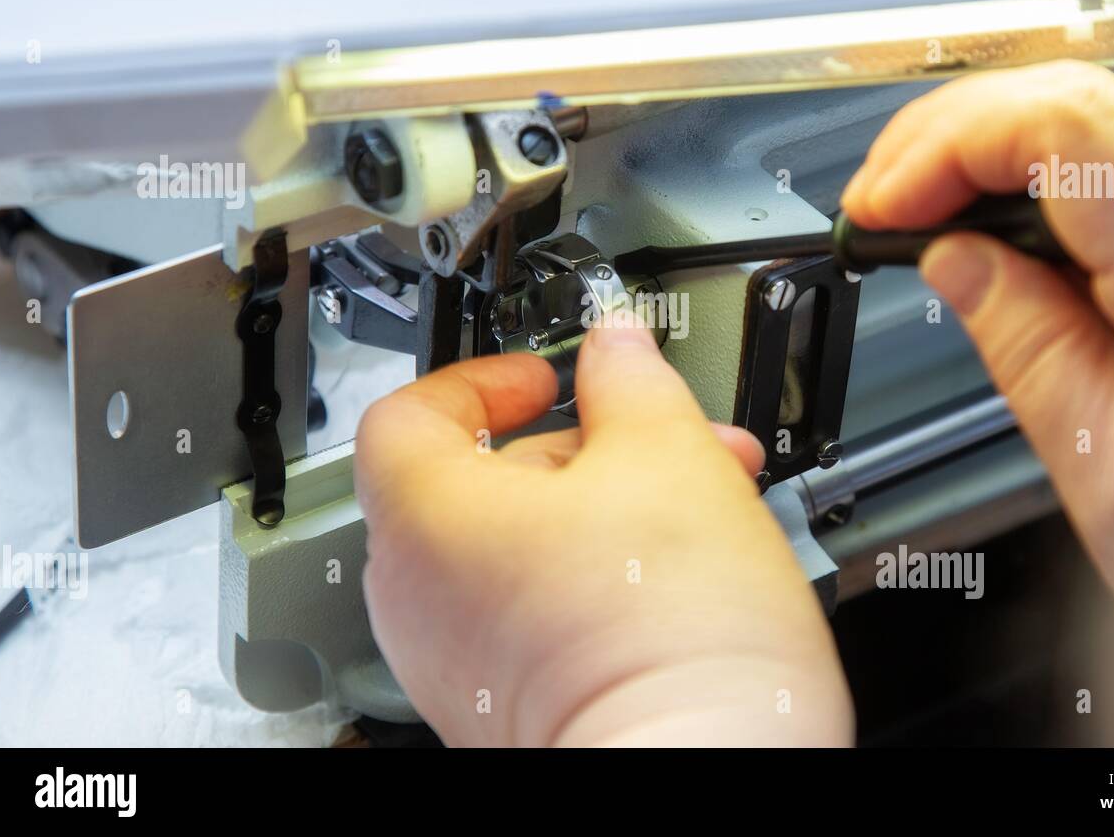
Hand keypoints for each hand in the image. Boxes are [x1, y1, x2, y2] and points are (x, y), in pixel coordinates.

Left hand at [355, 322, 850, 745]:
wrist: (700, 768)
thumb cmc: (667, 640)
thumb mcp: (666, 455)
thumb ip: (630, 380)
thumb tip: (615, 345)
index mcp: (427, 517)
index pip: (410, 412)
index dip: (482, 378)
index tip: (544, 377)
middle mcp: (421, 598)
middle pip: (487, 482)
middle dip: (592, 446)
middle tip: (669, 436)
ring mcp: (459, 663)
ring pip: (526, 549)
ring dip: (609, 508)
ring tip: (703, 505)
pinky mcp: (506, 709)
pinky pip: (538, 613)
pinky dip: (596, 579)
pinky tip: (683, 577)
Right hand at [843, 61, 1113, 725]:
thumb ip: (1028, 352)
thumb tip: (954, 262)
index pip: (1064, 132)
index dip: (947, 145)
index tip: (882, 203)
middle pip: (1082, 98)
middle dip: (954, 133)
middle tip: (882, 198)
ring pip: (1107, 115)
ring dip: (995, 144)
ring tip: (924, 205)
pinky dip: (1045, 171)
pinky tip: (998, 219)